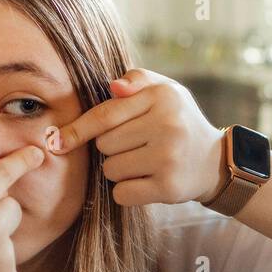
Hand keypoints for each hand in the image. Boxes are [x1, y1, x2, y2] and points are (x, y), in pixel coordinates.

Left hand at [49, 68, 226, 206]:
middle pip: (104, 145)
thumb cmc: (179, 121)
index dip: (77, 129)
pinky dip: (127, 191)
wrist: (214, 161)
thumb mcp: (165, 91)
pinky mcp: (169, 187)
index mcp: (162, 97)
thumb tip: (113, 86)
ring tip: (144, 162)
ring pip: (111, 170)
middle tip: (137, 146)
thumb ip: (137, 79)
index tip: (56, 141)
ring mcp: (168, 158)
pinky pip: (122, 193)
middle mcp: (167, 126)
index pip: (106, 114)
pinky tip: (146, 181)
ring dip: (119, 170)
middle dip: (111, 148)